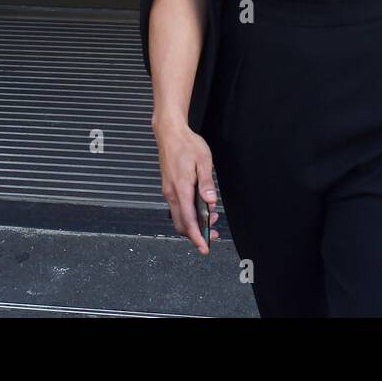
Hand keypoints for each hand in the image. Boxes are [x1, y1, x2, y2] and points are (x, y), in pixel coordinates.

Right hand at [154, 115, 220, 252]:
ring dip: (193, 223)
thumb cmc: (187, 145)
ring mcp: (169, 191)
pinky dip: (189, 214)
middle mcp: (172, 193)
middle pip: (181, 224)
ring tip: (211, 218)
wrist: (169, 133)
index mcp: (181, 189)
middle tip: (213, 235)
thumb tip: (210, 202)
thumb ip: (207, 183)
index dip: (197, 237)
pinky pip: (177, 208)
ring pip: (179, 217)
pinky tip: (201, 208)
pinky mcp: (169, 188)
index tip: (204, 247)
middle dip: (196, 234)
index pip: (188, 221)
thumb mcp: (204, 161)